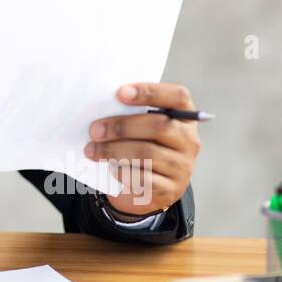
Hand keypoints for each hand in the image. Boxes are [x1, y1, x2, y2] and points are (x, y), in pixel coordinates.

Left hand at [83, 82, 201, 217]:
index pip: (178, 96)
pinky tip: (110, 168)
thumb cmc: (138, 145)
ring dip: (113, 151)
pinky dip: (122, 172)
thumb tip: (100, 104)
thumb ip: (130, 112)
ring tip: (92, 150)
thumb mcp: (140, 127)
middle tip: (94, 130)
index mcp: (184, 117)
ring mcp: (183, 166)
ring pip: (147, 153)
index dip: (150, 92)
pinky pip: (143, 178)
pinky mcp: (171, 189)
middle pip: (158, 126)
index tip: (120, 93)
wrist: (145, 188)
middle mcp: (189, 140)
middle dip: (121, 126)